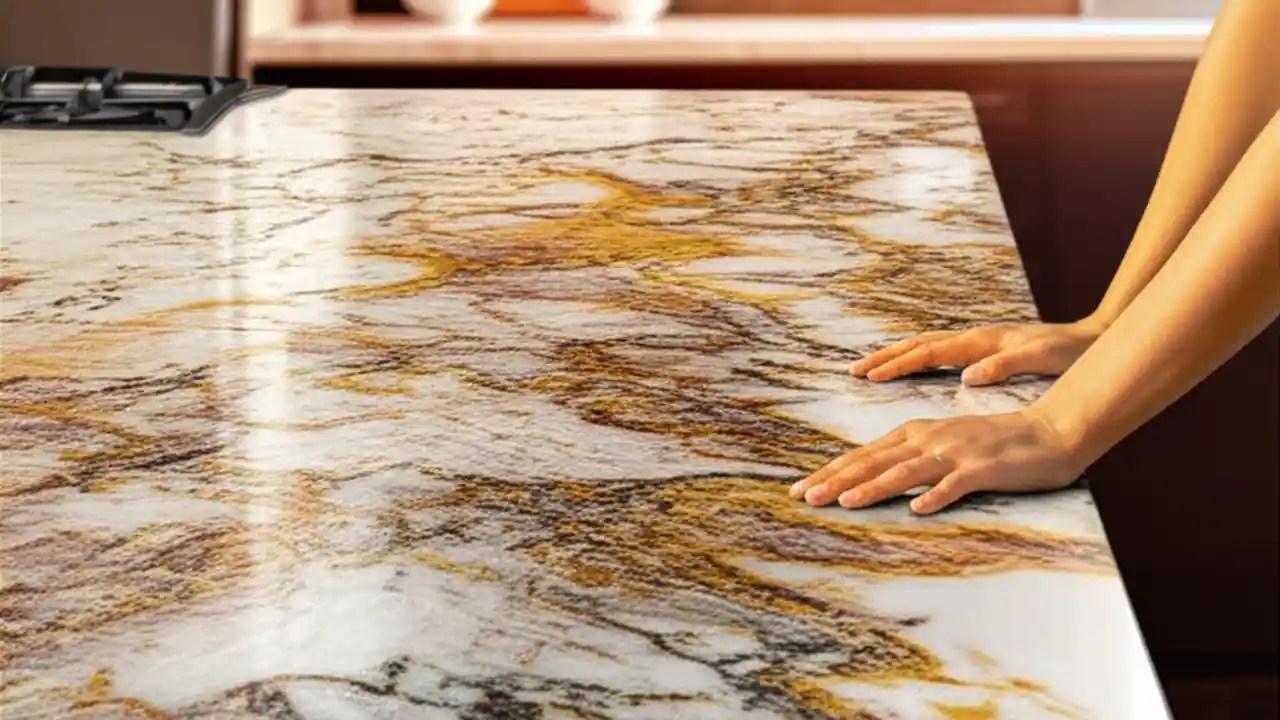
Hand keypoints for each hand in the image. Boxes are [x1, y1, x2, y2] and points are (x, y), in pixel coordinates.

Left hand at [788, 410, 1084, 514]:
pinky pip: (955, 485)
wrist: (1049, 432)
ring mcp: (955, 454)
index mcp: (916, 432)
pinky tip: (917, 510)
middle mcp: (929, 439)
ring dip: (873, 487)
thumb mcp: (945, 445)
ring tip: (843, 503)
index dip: (832, 472)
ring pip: (905, 472)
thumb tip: (877, 477)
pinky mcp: (982, 469)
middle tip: (803, 497)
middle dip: (836, 480)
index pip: (865, 454)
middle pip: (875, 461)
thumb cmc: (994, 443)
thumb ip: (912, 458)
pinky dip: (936, 496)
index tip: (801, 488)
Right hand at [850, 319, 1106, 385]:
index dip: (899, 364)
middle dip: (886, 357)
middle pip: (919, 344)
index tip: (870, 375)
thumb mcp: (1041, 358)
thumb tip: (967, 376)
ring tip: (869, 370)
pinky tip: (907, 370)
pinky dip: (916, 360)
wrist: (1092, 339)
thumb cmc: (1070, 351)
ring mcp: (978, 343)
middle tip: (855, 370)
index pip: (930, 351)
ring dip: (896, 357)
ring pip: (926, 347)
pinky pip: (939, 354)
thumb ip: (1004, 365)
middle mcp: (975, 339)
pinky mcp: (983, 351)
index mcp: (982, 341)